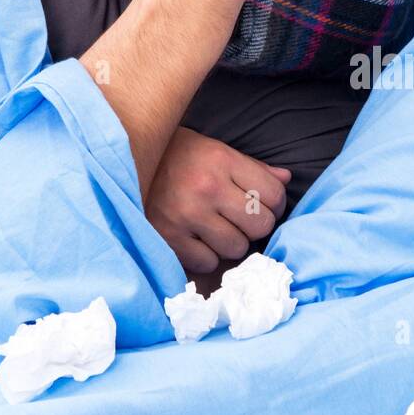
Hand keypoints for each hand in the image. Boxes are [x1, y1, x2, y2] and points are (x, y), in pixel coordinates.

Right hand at [146, 128, 291, 273]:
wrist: (126, 161)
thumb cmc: (180, 157)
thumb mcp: (218, 152)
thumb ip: (253, 168)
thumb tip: (286, 179)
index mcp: (222, 161)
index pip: (274, 194)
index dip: (275, 204)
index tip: (262, 205)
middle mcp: (206, 187)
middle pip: (260, 225)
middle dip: (255, 225)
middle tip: (240, 220)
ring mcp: (186, 214)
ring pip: (237, 248)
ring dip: (231, 242)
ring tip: (216, 229)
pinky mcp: (167, 237)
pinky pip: (208, 262)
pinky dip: (206, 256)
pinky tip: (195, 239)